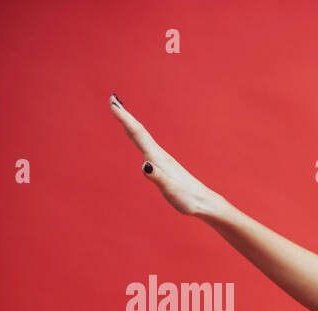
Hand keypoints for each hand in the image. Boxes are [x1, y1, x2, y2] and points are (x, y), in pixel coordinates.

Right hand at [109, 93, 219, 216]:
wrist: (205, 203)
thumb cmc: (188, 199)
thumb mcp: (171, 190)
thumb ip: (157, 177)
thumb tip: (144, 165)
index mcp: (159, 158)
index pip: (138, 134)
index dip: (125, 118)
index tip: (113, 102)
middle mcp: (160, 155)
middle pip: (139, 132)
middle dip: (125, 116)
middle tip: (112, 99)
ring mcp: (163, 160)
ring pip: (143, 137)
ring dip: (130, 124)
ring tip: (121, 113)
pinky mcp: (164, 166)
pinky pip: (147, 146)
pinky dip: (138, 137)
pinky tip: (137, 138)